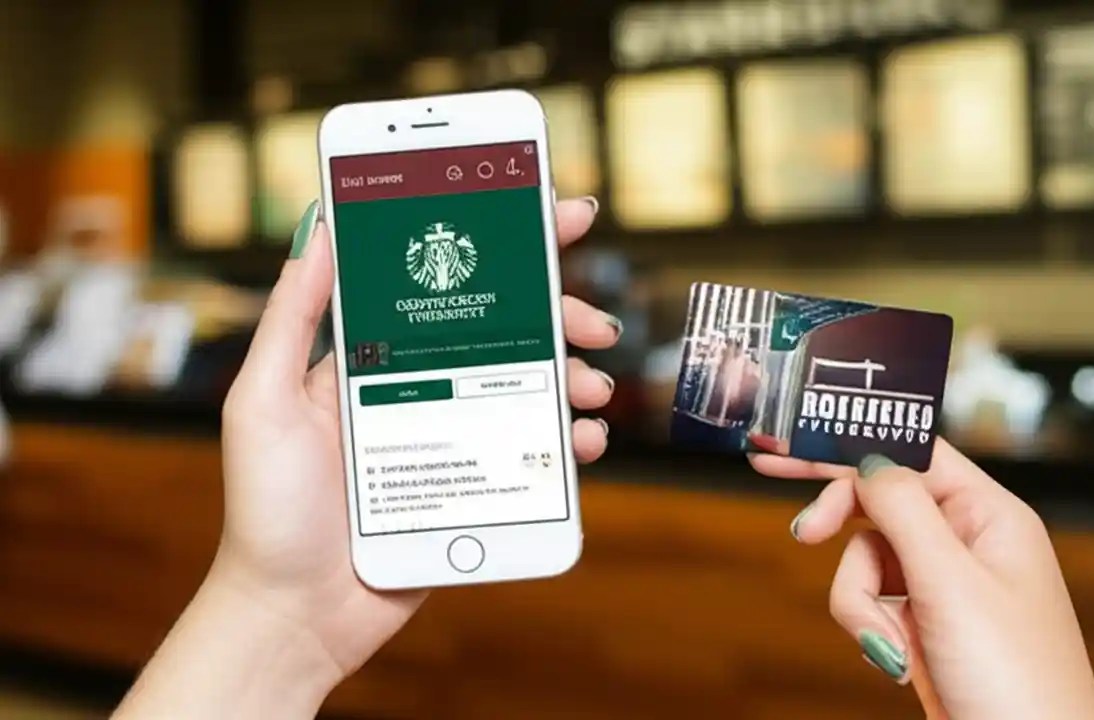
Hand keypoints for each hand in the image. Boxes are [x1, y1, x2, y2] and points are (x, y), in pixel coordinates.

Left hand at [115, 197, 617, 718]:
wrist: (294, 615)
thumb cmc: (266, 511)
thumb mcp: (261, 402)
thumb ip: (291, 317)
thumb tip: (322, 226)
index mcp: (374, 357)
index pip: (441, 282)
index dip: (498, 245)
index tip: (551, 215)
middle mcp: (421, 386)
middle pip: (504, 330)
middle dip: (558, 312)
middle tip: (590, 319)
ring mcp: (454, 436)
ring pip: (532, 387)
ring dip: (576, 374)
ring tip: (592, 385)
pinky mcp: (476, 487)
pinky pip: (535, 452)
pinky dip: (571, 440)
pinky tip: (583, 439)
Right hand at [752, 441, 1093, 719]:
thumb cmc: (1017, 683)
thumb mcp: (952, 585)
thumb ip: (904, 512)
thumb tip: (868, 459)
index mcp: (991, 515)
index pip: (911, 453)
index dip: (850, 443)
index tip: (790, 442)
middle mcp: (970, 541)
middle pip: (880, 503)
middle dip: (843, 528)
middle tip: (803, 532)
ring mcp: (946, 584)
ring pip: (865, 559)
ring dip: (861, 602)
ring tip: (890, 645)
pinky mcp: (926, 623)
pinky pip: (872, 601)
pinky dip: (871, 628)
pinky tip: (896, 660)